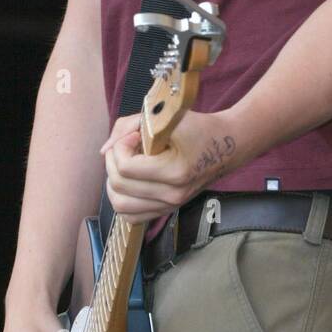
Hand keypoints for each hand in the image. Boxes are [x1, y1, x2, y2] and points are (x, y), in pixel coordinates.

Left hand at [100, 108, 238, 221]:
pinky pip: (131, 215)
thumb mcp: (166, 116)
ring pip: (120, 206)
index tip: (135, 135)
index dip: (121, 147)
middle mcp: (173, 195)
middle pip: (119, 187)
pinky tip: (130, 180)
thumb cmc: (199, 127)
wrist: (228, 145)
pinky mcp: (167, 210)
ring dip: (113, 181)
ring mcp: (170, 206)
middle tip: (127, 145)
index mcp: (175, 173)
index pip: (126, 168)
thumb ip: (128, 126)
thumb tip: (104, 150)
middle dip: (113, 161)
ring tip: (126, 163)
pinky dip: (123, 198)